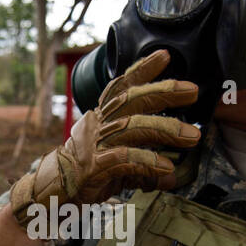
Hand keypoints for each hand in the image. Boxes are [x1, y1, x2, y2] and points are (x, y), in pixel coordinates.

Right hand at [8, 50, 200, 226]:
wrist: (52, 191)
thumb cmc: (87, 172)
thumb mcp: (119, 165)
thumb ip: (144, 167)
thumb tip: (171, 176)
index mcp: (104, 117)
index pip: (123, 86)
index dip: (143, 69)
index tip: (166, 55)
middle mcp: (100, 124)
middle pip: (132, 99)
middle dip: (164, 92)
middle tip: (193, 90)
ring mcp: (96, 143)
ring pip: (132, 126)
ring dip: (166, 129)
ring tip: (192, 136)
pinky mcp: (95, 165)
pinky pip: (124, 158)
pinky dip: (148, 161)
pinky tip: (167, 168)